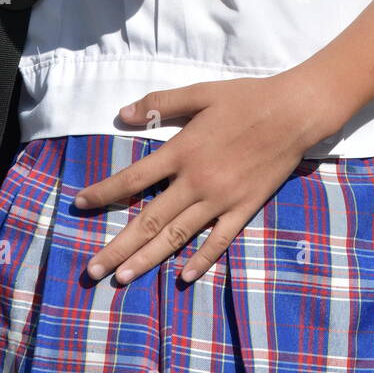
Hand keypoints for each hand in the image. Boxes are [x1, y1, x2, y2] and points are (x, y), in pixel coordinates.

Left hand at [73, 73, 320, 285]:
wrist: (294, 112)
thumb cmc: (247, 98)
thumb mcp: (201, 92)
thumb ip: (162, 102)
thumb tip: (124, 113)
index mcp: (182, 151)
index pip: (133, 179)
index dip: (104, 193)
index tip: (80, 205)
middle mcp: (196, 181)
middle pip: (150, 220)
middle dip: (118, 247)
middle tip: (92, 271)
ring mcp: (221, 199)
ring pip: (178, 237)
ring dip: (148, 260)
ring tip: (123, 280)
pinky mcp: (244, 208)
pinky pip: (220, 240)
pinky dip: (202, 259)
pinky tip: (184, 277)